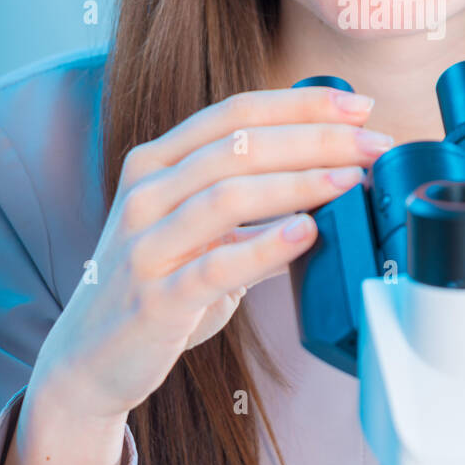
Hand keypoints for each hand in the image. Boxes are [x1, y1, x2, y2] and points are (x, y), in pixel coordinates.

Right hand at [27, 85, 391, 423]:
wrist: (89, 359)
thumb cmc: (159, 284)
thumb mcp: (197, 228)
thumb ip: (251, 200)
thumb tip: (337, 176)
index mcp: (157, 162)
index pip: (236, 113)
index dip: (302, 104)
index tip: (360, 107)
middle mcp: (146, 193)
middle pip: (240, 146)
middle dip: (316, 139)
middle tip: (374, 145)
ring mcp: (146, 245)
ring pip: (227, 195)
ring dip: (299, 183)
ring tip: (351, 180)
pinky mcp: (154, 298)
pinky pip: (215, 266)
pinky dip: (265, 247)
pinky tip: (307, 233)